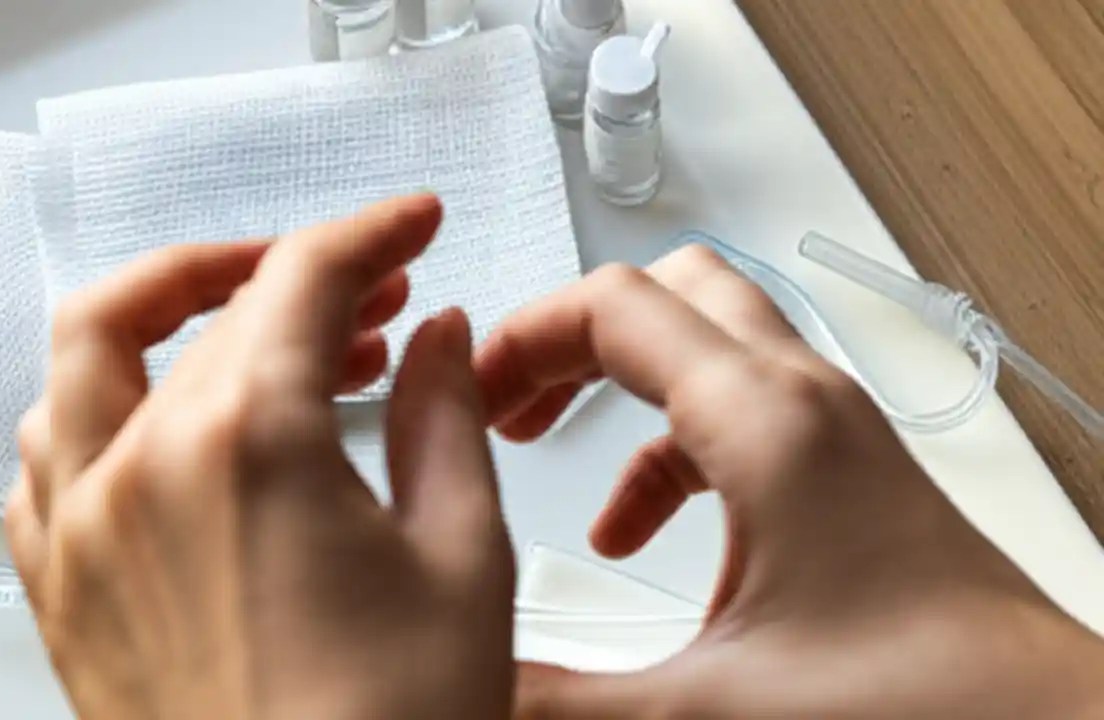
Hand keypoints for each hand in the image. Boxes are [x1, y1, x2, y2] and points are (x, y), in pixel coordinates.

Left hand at [6, 195, 515, 719]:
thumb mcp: (464, 557)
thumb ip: (447, 418)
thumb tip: (440, 338)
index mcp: (246, 446)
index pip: (304, 277)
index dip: (370, 234)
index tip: (409, 226)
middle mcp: (140, 471)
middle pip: (217, 312)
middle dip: (310, 282)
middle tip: (382, 302)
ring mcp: (82, 531)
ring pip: (94, 356)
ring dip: (178, 313)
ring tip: (259, 331)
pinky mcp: (62, 592)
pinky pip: (45, 457)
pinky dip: (98, 406)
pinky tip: (159, 425)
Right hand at [475, 247, 1103, 718]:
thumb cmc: (921, 703)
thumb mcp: (704, 711)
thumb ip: (563, 702)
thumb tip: (472, 689)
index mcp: (764, 422)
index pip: (614, 308)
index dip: (522, 336)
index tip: (468, 389)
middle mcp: (803, 402)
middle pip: (665, 294)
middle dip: (569, 335)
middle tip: (509, 394)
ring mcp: (832, 432)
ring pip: (703, 346)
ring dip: (617, 383)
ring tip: (547, 442)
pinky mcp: (847, 474)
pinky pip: (735, 417)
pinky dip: (666, 449)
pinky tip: (635, 530)